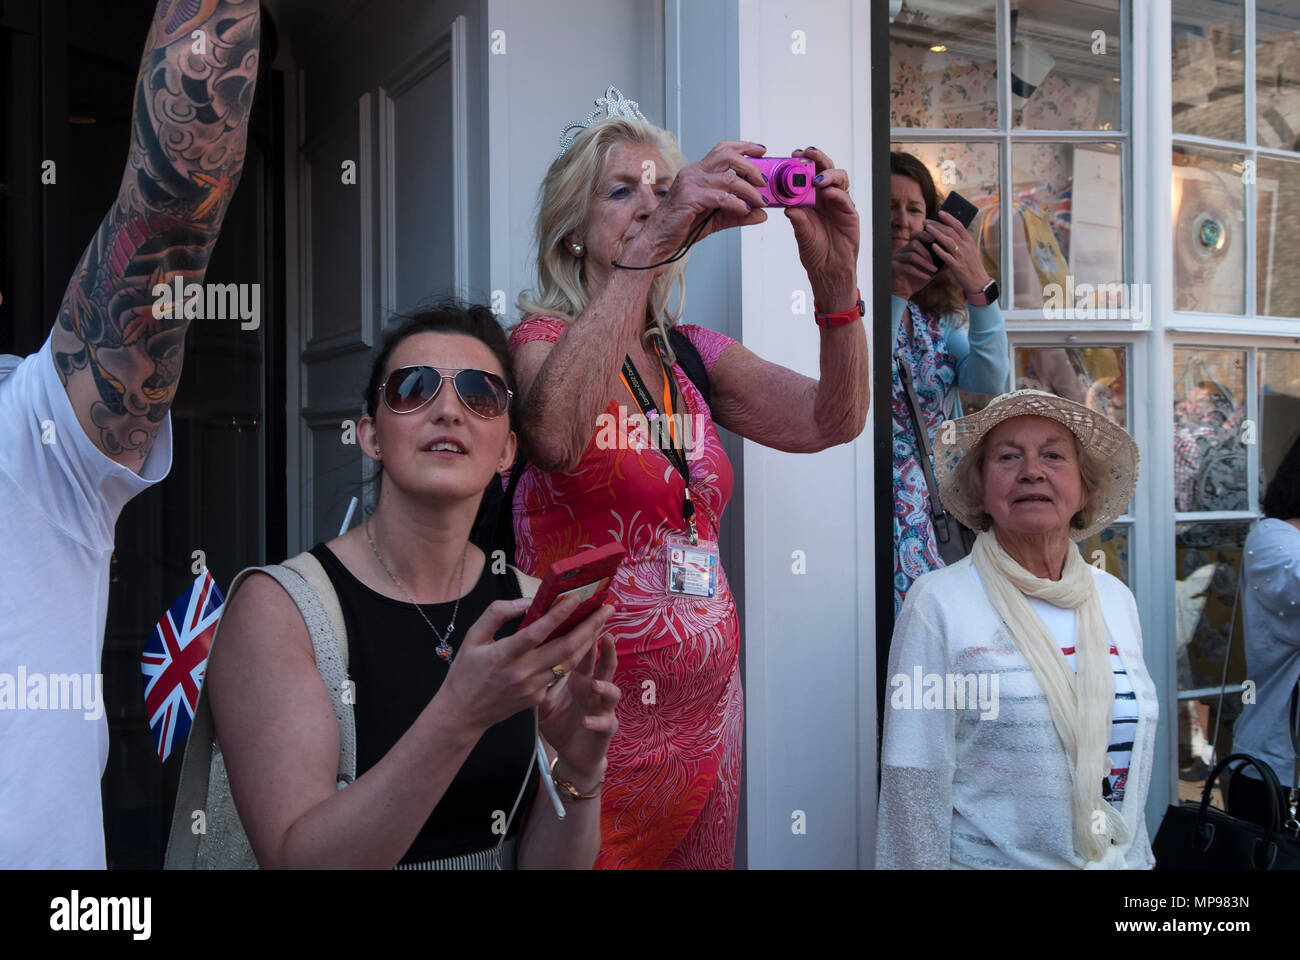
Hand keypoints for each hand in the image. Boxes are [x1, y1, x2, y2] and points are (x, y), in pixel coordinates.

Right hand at [438, 594, 610, 734]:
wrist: (463, 714)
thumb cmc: (465, 672)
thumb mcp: (472, 637)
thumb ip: (497, 614)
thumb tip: (526, 602)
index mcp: (504, 655)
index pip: (537, 632)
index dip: (558, 615)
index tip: (577, 598)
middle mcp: (522, 673)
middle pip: (565, 649)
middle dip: (589, 627)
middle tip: (607, 608)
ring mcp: (532, 688)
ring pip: (569, 663)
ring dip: (589, 641)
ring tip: (602, 621)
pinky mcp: (537, 698)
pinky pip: (559, 674)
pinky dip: (575, 657)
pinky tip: (585, 642)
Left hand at [538, 618, 619, 782]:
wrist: (572, 752)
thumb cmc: (558, 719)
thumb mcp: (543, 696)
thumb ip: (538, 674)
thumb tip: (522, 651)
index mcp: (580, 677)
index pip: (585, 651)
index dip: (586, 633)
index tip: (584, 615)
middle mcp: (595, 688)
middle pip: (605, 664)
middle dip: (608, 648)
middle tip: (605, 630)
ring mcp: (602, 708)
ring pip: (612, 692)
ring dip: (605, 687)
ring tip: (594, 684)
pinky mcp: (605, 729)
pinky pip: (605, 724)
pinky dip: (596, 722)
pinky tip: (586, 721)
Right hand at [621, 140, 768, 265]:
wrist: (657, 240)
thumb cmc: (682, 227)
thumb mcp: (716, 219)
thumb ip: (738, 214)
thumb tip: (762, 214)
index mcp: (698, 172)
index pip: (723, 149)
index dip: (744, 147)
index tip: (762, 152)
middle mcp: (693, 173)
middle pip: (727, 155)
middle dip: (750, 166)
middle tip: (763, 181)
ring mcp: (690, 184)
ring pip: (728, 177)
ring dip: (748, 189)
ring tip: (759, 201)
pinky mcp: (689, 199)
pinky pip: (720, 197)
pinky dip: (736, 203)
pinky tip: (744, 210)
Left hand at [785, 147, 860, 311]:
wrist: (828, 269)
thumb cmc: (814, 251)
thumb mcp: (801, 234)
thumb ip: (797, 219)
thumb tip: (788, 206)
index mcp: (812, 198)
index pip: (809, 173)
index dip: (803, 162)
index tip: (793, 155)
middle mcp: (826, 197)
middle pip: (826, 169)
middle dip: (817, 158)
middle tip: (807, 154)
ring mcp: (839, 204)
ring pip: (839, 178)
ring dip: (828, 174)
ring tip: (817, 179)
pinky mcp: (850, 213)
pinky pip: (845, 198)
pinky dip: (836, 192)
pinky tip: (828, 192)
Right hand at [891, 234, 938, 299]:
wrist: (904, 291)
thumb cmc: (918, 277)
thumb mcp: (930, 267)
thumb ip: (939, 259)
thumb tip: (954, 252)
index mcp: (910, 247)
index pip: (916, 234)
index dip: (925, 234)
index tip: (936, 238)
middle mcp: (902, 250)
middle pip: (914, 242)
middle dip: (927, 250)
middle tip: (937, 256)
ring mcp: (897, 258)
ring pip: (912, 255)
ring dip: (925, 262)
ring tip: (934, 269)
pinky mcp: (894, 268)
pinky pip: (908, 268)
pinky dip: (920, 272)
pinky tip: (928, 277)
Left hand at [922, 211, 989, 296]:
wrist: (979, 283)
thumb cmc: (971, 266)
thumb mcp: (968, 251)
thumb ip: (959, 242)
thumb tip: (946, 233)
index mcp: (969, 241)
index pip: (959, 225)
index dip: (949, 218)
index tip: (940, 212)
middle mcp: (966, 247)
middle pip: (951, 231)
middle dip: (937, 224)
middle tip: (926, 221)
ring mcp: (962, 257)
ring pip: (948, 241)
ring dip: (936, 234)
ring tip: (926, 229)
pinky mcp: (958, 267)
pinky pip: (947, 257)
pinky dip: (940, 251)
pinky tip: (932, 246)